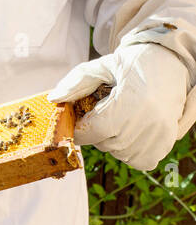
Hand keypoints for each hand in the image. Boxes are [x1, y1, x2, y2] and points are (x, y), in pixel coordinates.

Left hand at [48, 41, 188, 170]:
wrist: (170, 63)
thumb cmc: (133, 64)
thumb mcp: (103, 66)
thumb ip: (77, 82)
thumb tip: (54, 99)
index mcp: (131, 101)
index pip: (94, 130)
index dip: (80, 129)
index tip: (77, 121)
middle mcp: (149, 121)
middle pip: (106, 144)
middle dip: (97, 133)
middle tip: (102, 114)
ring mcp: (161, 134)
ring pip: (122, 155)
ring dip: (113, 143)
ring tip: (119, 120)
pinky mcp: (167, 142)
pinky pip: (141, 161)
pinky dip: (131, 151)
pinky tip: (130, 131)